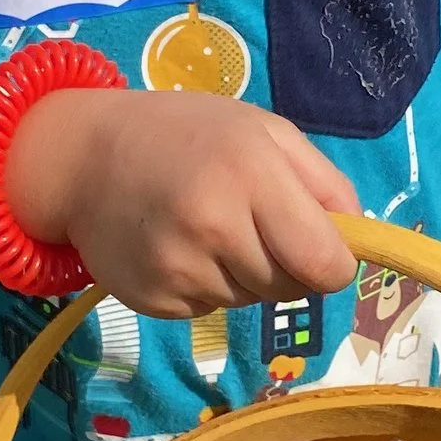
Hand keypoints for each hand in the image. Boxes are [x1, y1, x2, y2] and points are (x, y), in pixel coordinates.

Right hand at [8, 88, 356, 316]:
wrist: (82, 157)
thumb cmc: (187, 134)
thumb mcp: (263, 130)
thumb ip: (322, 182)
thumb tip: (358, 242)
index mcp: (251, 174)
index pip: (326, 265)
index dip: (333, 264)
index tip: (320, 249)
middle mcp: (213, 226)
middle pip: (291, 289)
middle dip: (286, 265)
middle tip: (250, 221)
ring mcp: (178, 269)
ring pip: (249, 301)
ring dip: (242, 274)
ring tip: (205, 227)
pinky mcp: (153, 301)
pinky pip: (208, 310)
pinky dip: (204, 286)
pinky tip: (176, 247)